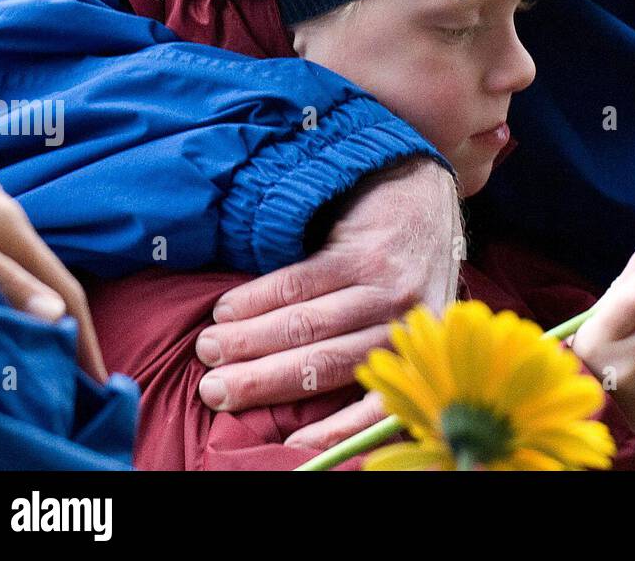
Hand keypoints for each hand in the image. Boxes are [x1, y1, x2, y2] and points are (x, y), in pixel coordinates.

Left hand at [0, 160, 107, 382]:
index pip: (67, 293)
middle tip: (78, 388)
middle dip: (71, 337)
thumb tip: (55, 316)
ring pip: (22, 280)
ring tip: (45, 365)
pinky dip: (9, 307)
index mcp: (10, 225)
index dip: (88, 340)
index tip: (103, 385)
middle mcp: (5, 222)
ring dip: (40, 324)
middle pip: (51, 287)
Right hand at [194, 157, 460, 449]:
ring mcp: (388, 284)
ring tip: (210, 348)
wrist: (425, 189)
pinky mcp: (365, 249)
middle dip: (262, 382)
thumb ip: (362, 346)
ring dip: (250, 340)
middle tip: (213, 390)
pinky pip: (302, 282)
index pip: (378, 405)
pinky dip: (260, 298)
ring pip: (308, 324)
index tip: (292, 445)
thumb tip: (295, 398)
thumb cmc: (404, 261)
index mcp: (414, 349)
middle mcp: (405, 322)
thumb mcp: (401, 311)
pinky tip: (230, 308)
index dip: (335, 431)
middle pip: (324, 363)